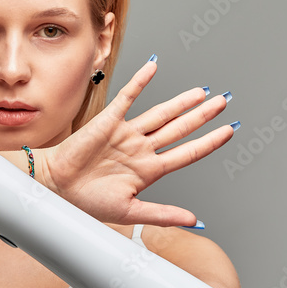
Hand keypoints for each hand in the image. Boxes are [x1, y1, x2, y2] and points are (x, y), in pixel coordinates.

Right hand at [39, 57, 235, 226]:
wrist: (57, 190)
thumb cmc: (88, 202)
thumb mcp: (130, 212)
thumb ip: (163, 214)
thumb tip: (194, 221)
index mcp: (150, 170)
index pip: (188, 152)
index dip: (210, 142)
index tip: (229, 131)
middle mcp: (142, 149)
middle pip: (180, 128)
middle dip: (203, 116)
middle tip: (224, 102)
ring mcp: (127, 134)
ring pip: (161, 113)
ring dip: (182, 101)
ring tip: (202, 91)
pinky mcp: (109, 121)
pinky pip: (128, 97)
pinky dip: (141, 81)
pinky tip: (154, 66)